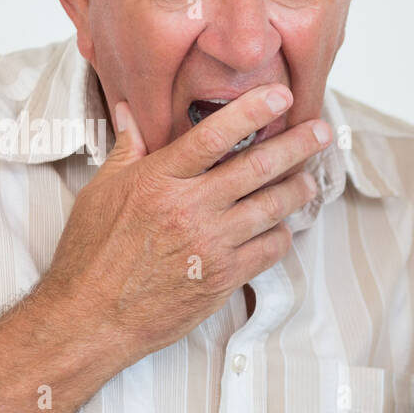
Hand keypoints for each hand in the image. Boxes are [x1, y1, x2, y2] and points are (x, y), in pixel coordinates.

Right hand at [36, 83, 327, 366]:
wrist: (91, 316)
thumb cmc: (91, 254)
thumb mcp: (101, 192)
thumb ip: (127, 150)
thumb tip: (129, 112)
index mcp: (159, 180)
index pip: (214, 135)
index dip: (252, 111)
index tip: (281, 96)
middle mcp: (190, 208)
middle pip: (256, 167)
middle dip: (296, 145)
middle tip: (322, 131)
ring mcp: (210, 244)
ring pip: (271, 208)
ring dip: (297, 190)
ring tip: (311, 179)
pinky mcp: (223, 278)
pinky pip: (269, 250)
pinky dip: (282, 236)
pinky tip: (285, 227)